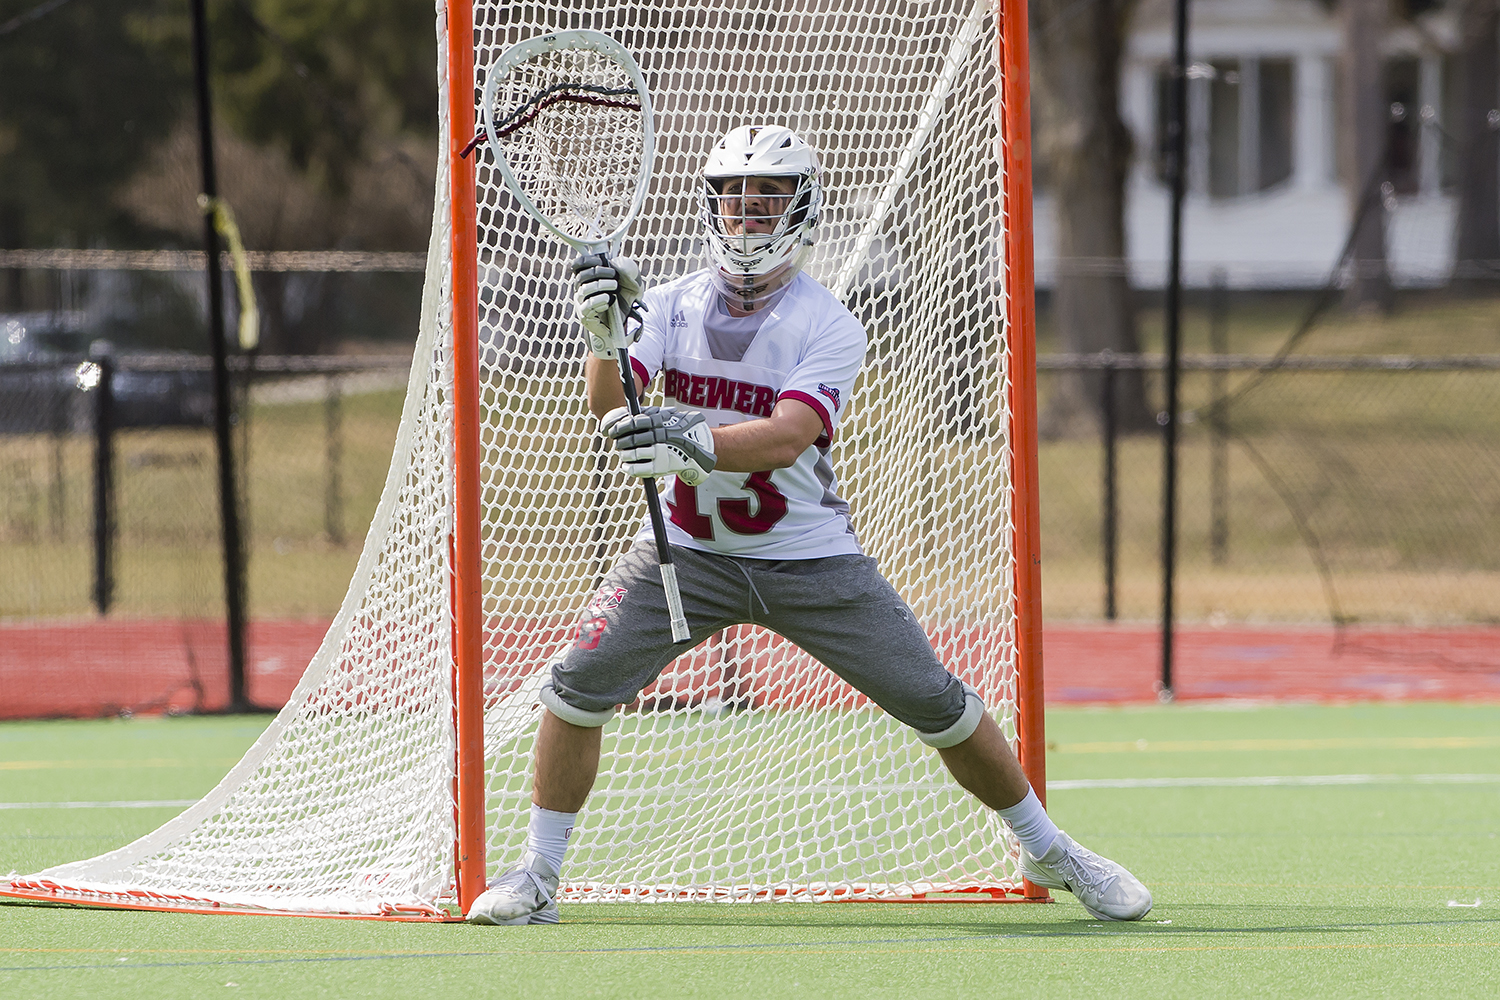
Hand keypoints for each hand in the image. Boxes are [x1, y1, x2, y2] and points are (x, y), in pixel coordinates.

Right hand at [572, 253, 643, 359]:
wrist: (631, 317)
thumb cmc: (627, 294)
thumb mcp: (631, 276)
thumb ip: (625, 265)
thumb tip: (615, 264)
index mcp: (588, 277)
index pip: (578, 265)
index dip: (587, 260)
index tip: (602, 260)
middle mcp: (581, 289)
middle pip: (581, 277)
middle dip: (598, 273)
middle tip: (614, 275)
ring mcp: (582, 304)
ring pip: (584, 290)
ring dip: (601, 286)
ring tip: (614, 287)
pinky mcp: (586, 317)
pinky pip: (588, 307)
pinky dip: (600, 302)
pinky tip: (609, 302)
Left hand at [600, 405, 716, 485]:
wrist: (698, 446)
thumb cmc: (677, 429)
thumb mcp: (664, 416)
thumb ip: (646, 415)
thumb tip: (622, 416)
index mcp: (658, 422)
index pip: (631, 423)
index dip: (618, 427)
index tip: (612, 430)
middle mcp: (658, 436)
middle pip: (630, 439)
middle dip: (620, 442)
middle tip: (618, 443)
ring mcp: (659, 452)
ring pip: (632, 454)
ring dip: (624, 454)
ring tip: (623, 453)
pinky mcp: (660, 467)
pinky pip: (638, 469)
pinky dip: (629, 467)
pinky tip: (627, 465)